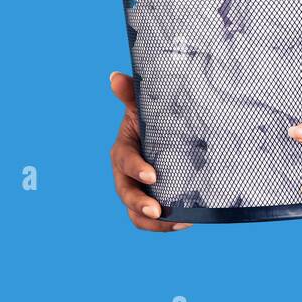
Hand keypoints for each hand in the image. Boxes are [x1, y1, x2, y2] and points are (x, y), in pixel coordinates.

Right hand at [109, 70, 191, 231]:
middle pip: (126, 192)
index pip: (125, 161)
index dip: (136, 168)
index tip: (151, 175)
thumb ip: (131, 94)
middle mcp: (126, 174)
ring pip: (135, 212)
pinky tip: (186, 222)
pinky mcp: (151, 201)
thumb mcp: (142, 106)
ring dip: (153, 222)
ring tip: (176, 222)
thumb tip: (115, 76)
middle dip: (140, 203)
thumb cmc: (151, 119)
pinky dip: (166, 225)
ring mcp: (137, 190)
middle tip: (157, 211)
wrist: (167, 134)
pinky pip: (151, 220)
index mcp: (123, 150)